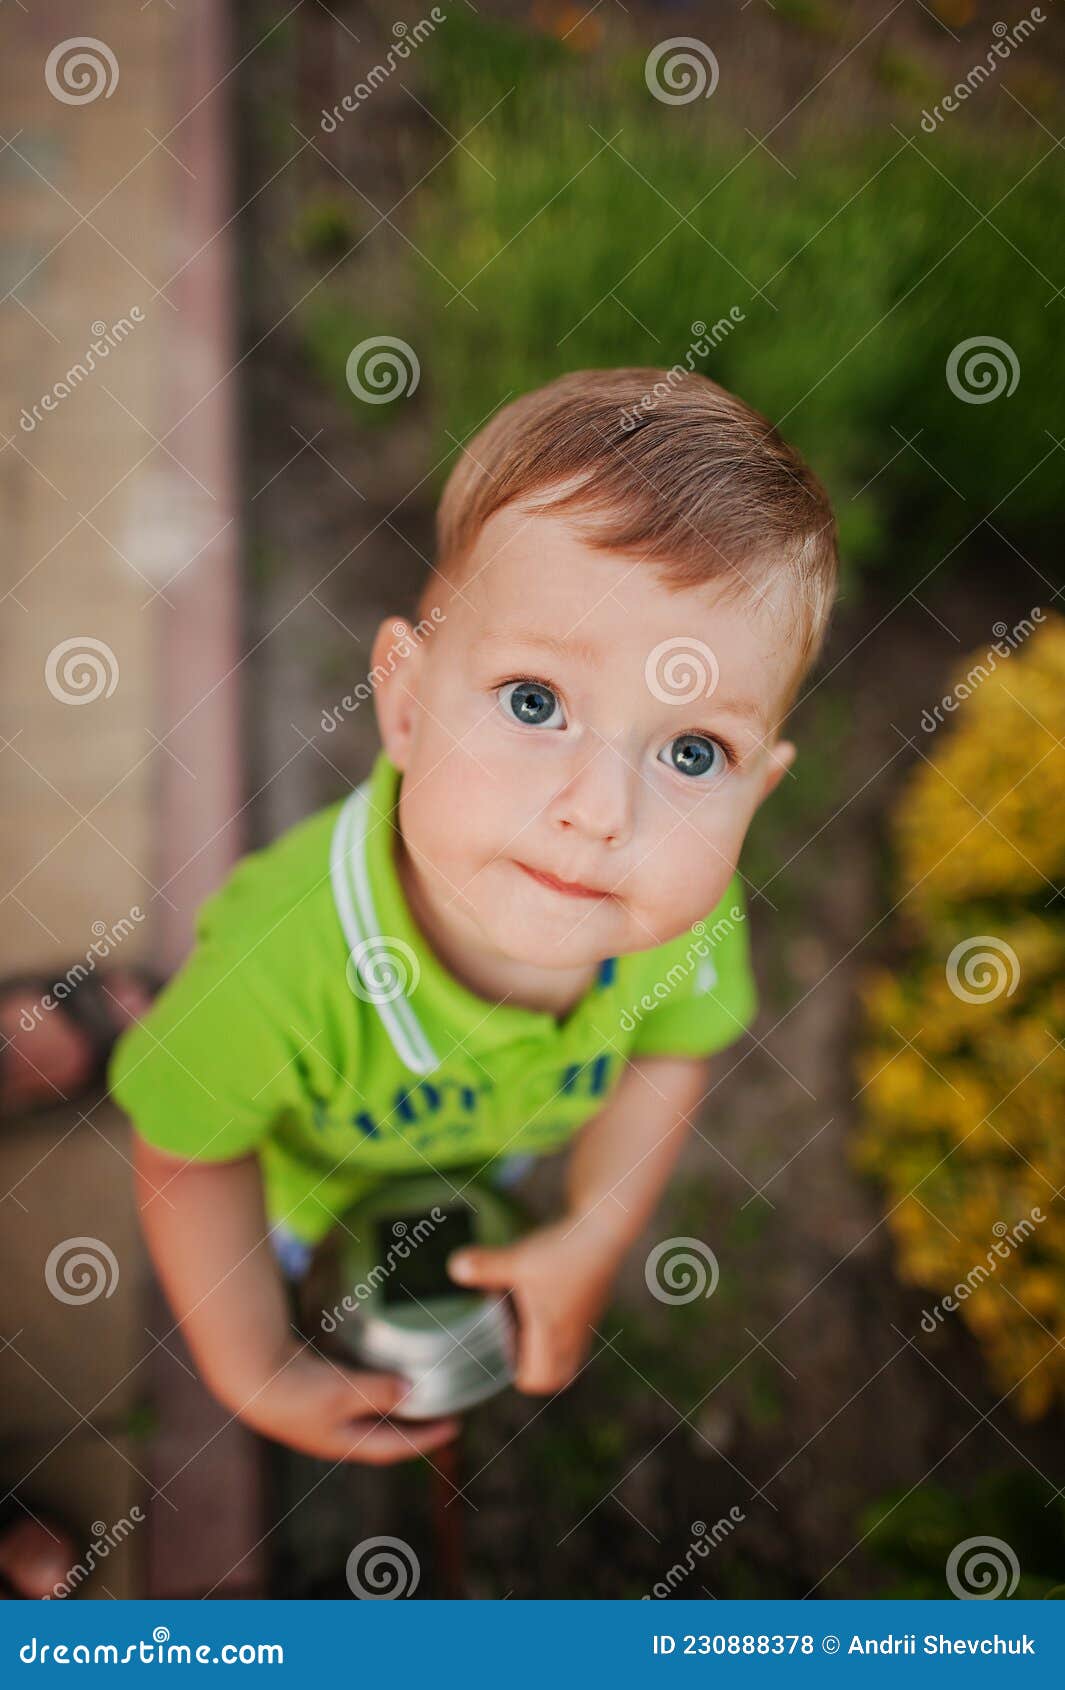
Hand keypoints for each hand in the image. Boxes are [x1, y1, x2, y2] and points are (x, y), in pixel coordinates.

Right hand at [220, 1342, 460, 1463]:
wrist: (251, 1375)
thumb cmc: (296, 1391)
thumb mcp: (343, 1394)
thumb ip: (379, 1393)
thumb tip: (412, 1393)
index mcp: (346, 1443)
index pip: (396, 1448)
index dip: (427, 1438)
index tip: (456, 1427)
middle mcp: (338, 1433)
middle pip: (386, 1433)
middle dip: (415, 1423)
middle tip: (445, 1408)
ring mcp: (325, 1414)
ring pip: (371, 1413)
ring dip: (396, 1404)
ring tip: (422, 1390)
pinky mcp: (316, 1392)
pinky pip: (357, 1394)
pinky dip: (375, 1386)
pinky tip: (384, 1370)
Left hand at [447, 1213, 624, 1394]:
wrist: (607, 1225)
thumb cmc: (565, 1250)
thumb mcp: (519, 1260)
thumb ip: (486, 1268)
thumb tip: (452, 1268)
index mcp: (556, 1337)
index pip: (540, 1381)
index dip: (517, 1373)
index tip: (502, 1347)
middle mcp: (575, 1335)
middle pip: (557, 1374)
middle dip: (532, 1364)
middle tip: (512, 1336)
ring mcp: (586, 1320)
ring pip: (566, 1351)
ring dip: (545, 1343)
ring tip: (524, 1315)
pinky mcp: (591, 1302)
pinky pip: (574, 1329)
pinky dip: (557, 1322)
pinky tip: (541, 1291)